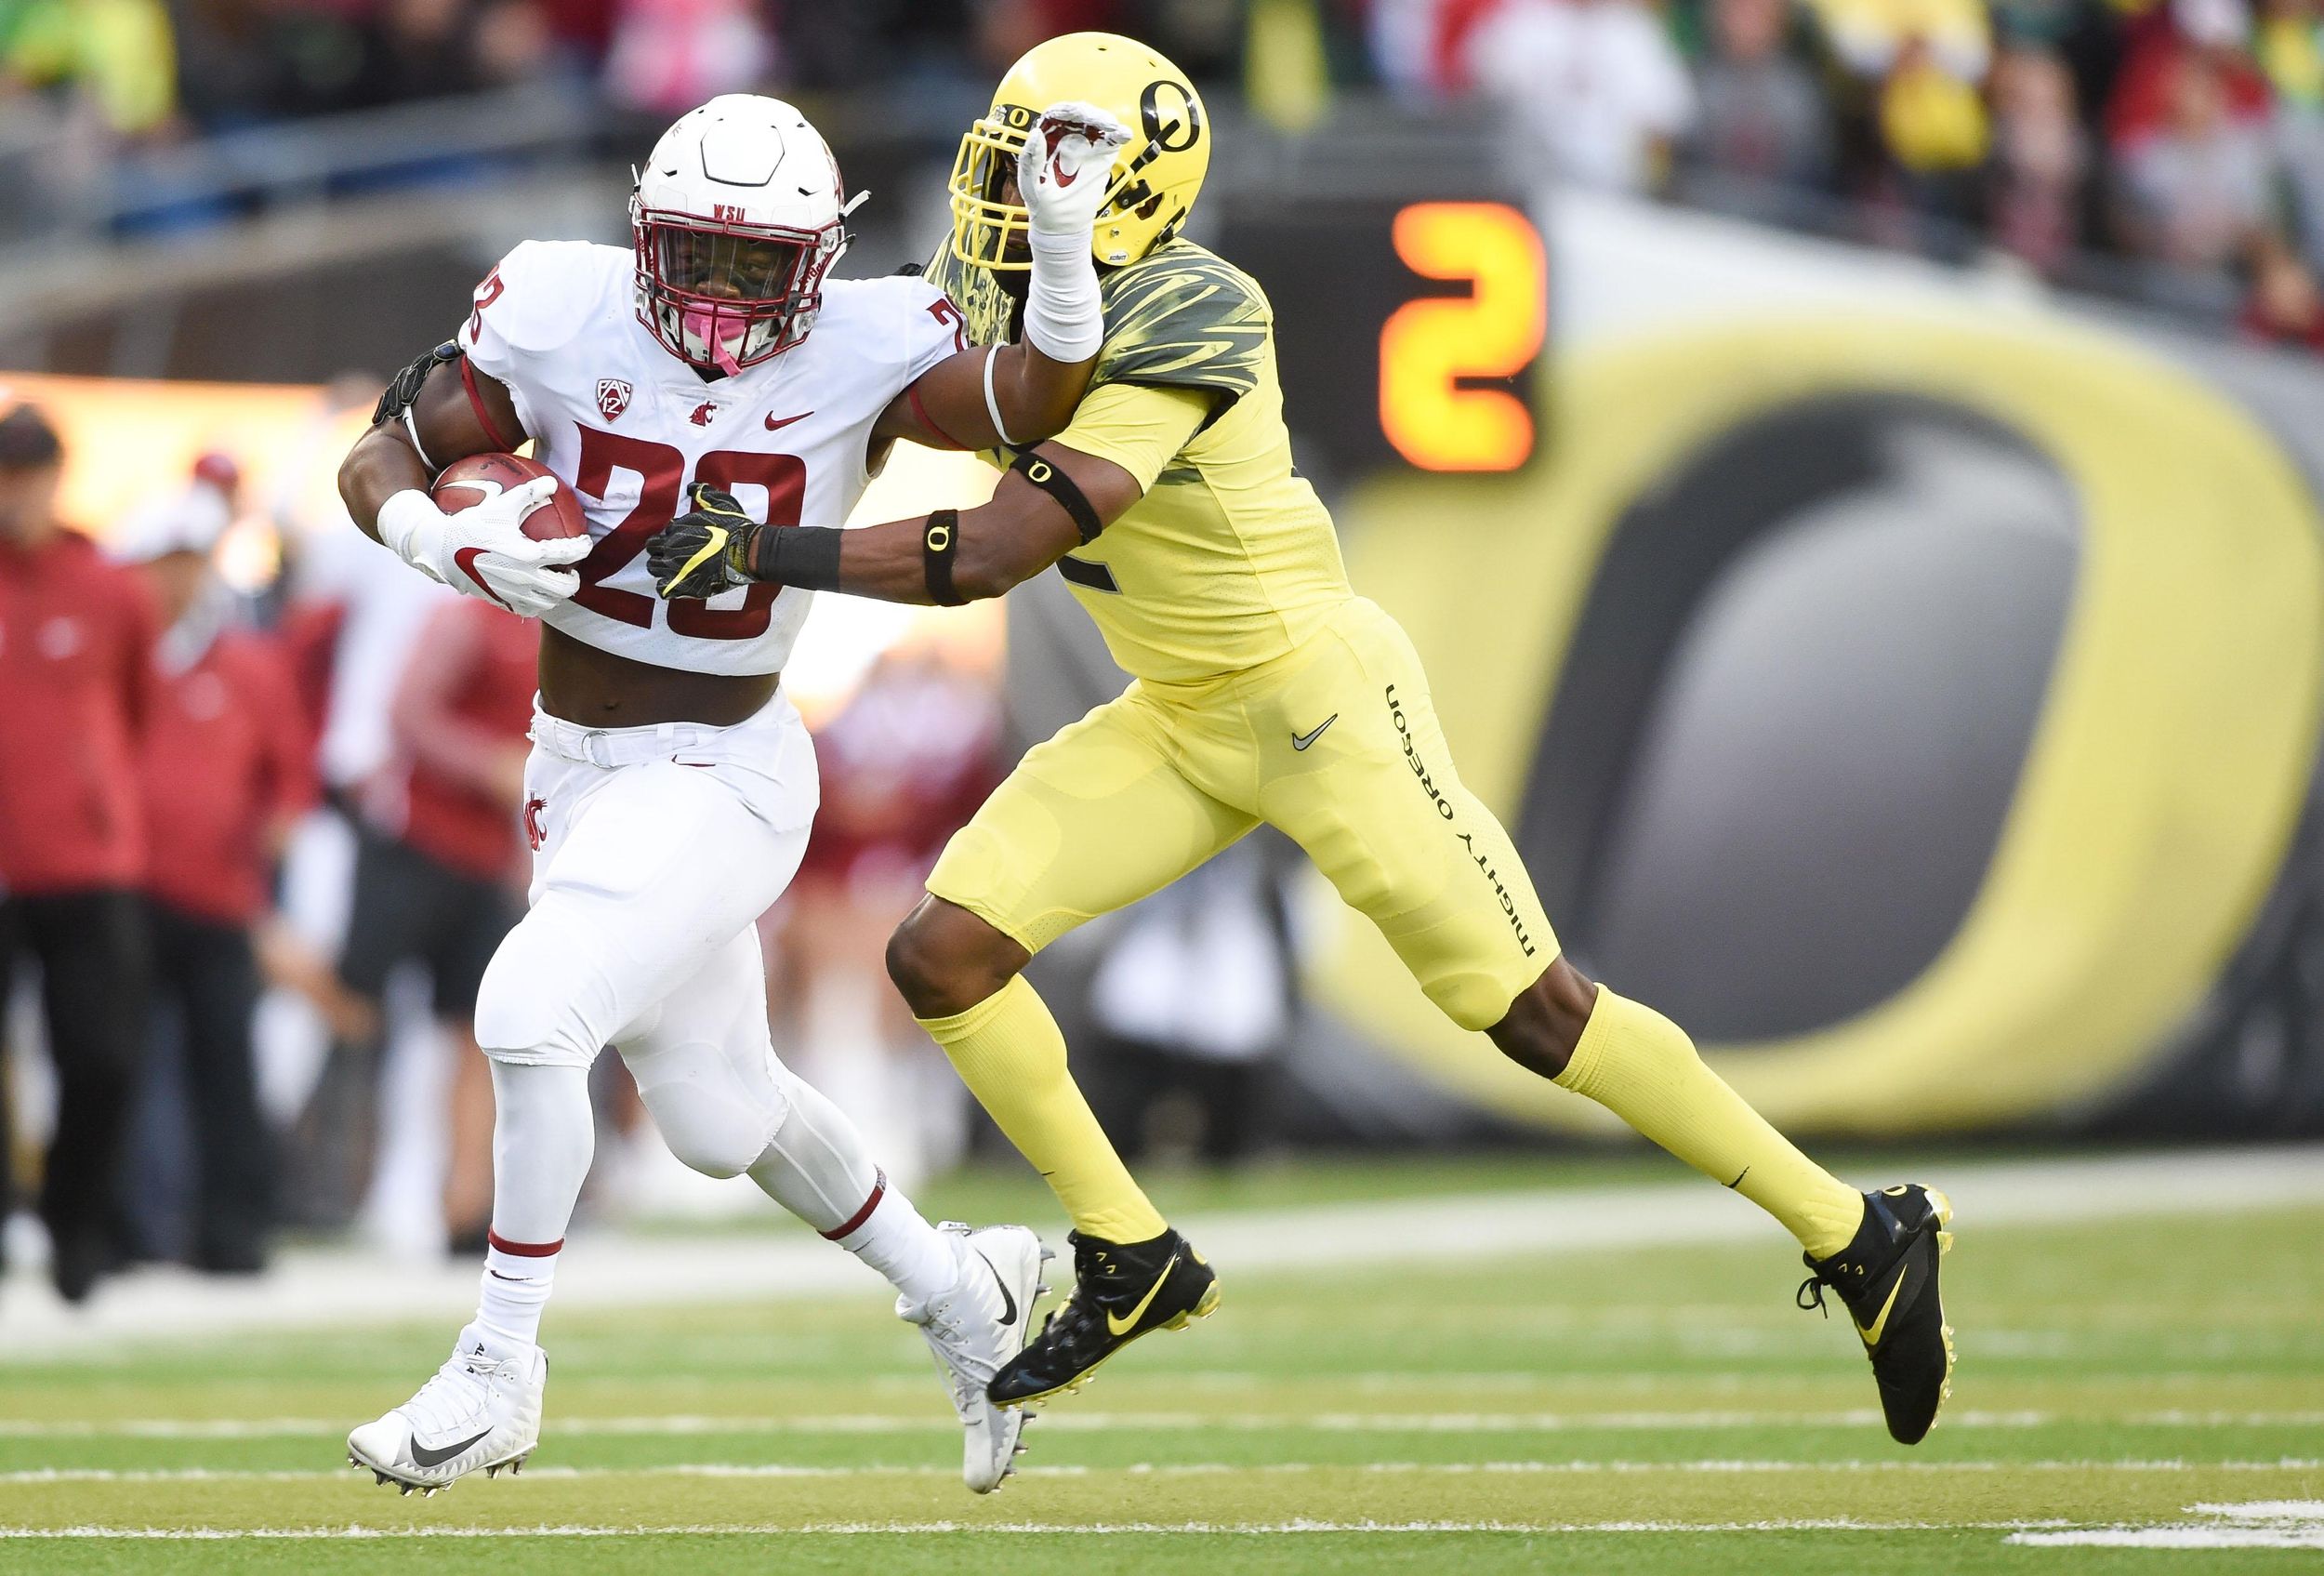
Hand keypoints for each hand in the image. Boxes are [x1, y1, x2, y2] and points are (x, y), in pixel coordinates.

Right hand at [380, 476, 588, 617]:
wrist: (439, 549)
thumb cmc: (470, 524)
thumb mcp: (500, 506)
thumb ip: (528, 494)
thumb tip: (552, 483)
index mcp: (528, 555)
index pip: (568, 554)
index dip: (582, 547)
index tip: (585, 542)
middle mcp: (524, 578)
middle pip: (565, 587)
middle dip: (573, 579)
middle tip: (571, 569)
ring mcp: (513, 593)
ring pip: (549, 602)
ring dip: (557, 594)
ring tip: (554, 581)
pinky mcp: (500, 601)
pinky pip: (528, 610)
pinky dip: (537, 603)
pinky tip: (535, 592)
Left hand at [649, 483, 758, 599]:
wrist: (744, 552)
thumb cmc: (734, 528)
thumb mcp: (721, 503)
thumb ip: (704, 493)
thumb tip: (692, 487)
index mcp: (678, 528)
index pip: (663, 534)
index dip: (670, 537)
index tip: (682, 541)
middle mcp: (671, 547)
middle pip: (652, 549)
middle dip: (660, 551)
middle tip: (674, 555)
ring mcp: (675, 568)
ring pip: (654, 568)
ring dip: (661, 568)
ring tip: (674, 570)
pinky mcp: (683, 586)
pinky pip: (662, 589)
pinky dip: (666, 587)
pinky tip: (676, 585)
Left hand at [1017, 101, 1131, 239]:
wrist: (1062, 224)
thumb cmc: (1042, 203)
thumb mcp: (1030, 182)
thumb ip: (1031, 157)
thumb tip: (1036, 133)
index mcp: (1046, 138)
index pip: (1056, 114)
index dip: (1066, 110)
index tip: (1076, 114)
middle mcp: (1066, 136)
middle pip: (1079, 115)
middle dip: (1091, 114)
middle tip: (1101, 122)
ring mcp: (1085, 145)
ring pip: (1097, 123)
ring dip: (1106, 121)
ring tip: (1113, 128)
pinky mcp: (1100, 155)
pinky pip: (1111, 140)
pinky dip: (1119, 134)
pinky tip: (1124, 134)